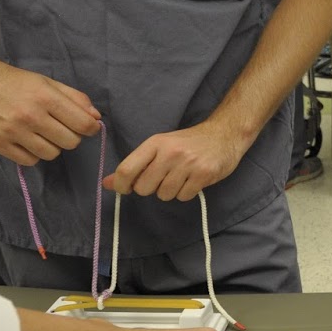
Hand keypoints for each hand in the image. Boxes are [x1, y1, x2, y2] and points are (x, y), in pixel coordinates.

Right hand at [0, 58, 100, 164]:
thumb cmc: (14, 82)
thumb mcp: (47, 82)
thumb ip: (74, 98)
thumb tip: (95, 117)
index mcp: (45, 97)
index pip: (83, 124)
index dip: (90, 128)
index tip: (87, 126)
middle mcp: (29, 116)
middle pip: (70, 142)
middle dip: (71, 136)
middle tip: (60, 127)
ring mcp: (12, 132)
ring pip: (51, 154)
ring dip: (52, 146)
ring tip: (42, 133)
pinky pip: (29, 161)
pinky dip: (33, 154)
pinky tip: (27, 141)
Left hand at [105, 120, 246, 201]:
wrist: (225, 133)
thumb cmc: (188, 142)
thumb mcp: (159, 147)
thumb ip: (134, 165)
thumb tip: (107, 184)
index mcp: (155, 143)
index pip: (127, 170)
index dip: (121, 185)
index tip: (125, 188)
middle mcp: (170, 152)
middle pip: (144, 188)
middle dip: (150, 188)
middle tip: (162, 178)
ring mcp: (188, 164)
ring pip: (164, 195)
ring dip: (170, 191)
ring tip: (180, 177)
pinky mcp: (204, 174)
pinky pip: (183, 197)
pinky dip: (186, 193)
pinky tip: (192, 180)